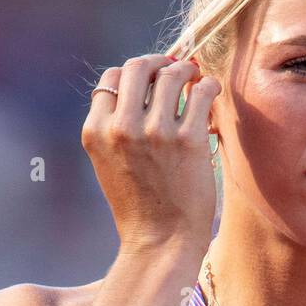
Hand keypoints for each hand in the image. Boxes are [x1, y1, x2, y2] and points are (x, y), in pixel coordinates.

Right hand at [81, 54, 221, 254]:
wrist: (160, 243)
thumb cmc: (140, 206)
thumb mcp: (109, 164)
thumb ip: (114, 127)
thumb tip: (140, 89)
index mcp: (96, 131)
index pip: (111, 79)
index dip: (133, 74)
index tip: (150, 78)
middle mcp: (121, 127)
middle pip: (137, 67)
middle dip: (158, 62)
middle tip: (174, 67)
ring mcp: (155, 132)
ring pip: (171, 75)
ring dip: (186, 70)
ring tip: (195, 77)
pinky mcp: (188, 141)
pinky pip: (201, 93)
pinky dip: (208, 86)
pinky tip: (210, 91)